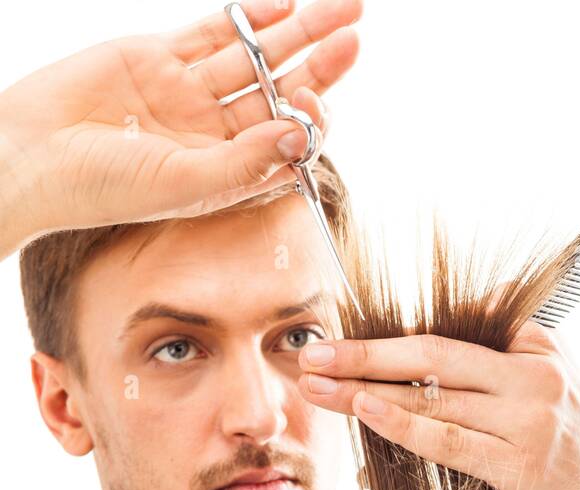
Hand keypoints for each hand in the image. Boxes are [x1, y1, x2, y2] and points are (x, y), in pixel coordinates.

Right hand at [0, 0, 360, 245]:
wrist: (32, 157)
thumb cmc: (102, 189)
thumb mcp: (182, 184)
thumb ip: (244, 164)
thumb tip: (301, 136)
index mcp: (225, 174)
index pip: (284, 143)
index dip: (308, 120)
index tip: (316, 103)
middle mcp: (213, 134)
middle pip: (279, 92)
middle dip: (319, 64)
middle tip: (355, 35)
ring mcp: (187, 94)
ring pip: (255, 56)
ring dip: (297, 32)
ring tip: (342, 8)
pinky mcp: (158, 58)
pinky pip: (214, 32)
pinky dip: (250, 17)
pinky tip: (284, 4)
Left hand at [296, 317, 579, 489]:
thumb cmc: (575, 447)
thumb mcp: (553, 383)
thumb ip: (504, 356)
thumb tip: (445, 326)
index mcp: (538, 342)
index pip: (451, 328)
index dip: (390, 332)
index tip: (341, 335)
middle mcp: (535, 373)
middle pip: (432, 353)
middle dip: (363, 353)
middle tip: (312, 353)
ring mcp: (530, 419)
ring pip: (433, 396)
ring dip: (365, 390)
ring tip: (318, 387)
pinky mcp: (521, 465)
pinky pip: (449, 440)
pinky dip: (403, 424)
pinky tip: (366, 411)